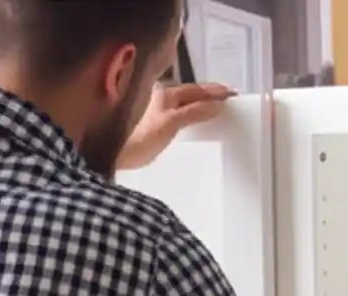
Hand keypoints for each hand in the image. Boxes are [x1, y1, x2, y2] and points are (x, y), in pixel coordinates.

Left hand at [117, 82, 236, 170]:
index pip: (197, 89)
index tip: (230, 94)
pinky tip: (193, 119)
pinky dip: (190, 113)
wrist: (117, 154)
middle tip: (226, 99)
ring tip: (214, 107)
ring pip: (184, 101)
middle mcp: (160, 97)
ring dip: (200, 103)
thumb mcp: (172, 122)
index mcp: (165, 93)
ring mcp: (156, 109)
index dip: (214, 91)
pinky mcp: (154, 123)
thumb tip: (216, 105)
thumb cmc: (139, 138)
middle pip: (191, 93)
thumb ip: (194, 112)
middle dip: (209, 95)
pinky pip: (179, 112)